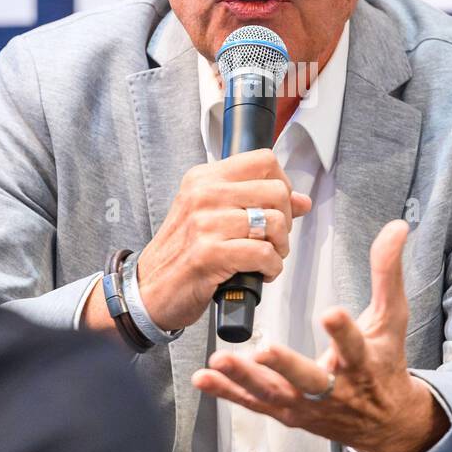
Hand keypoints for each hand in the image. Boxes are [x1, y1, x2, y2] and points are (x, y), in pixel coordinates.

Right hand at [126, 148, 311, 333]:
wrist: (149, 290)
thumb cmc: (182, 253)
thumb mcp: (212, 216)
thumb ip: (256, 202)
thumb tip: (302, 201)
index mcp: (204, 178)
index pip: (264, 160)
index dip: (283, 184)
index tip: (277, 206)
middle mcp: (203, 195)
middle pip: (276, 191)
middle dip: (286, 219)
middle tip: (273, 238)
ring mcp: (205, 224)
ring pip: (274, 222)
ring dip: (280, 247)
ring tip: (267, 256)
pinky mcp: (209, 254)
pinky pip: (263, 253)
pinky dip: (272, 267)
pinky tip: (261, 272)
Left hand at [192, 218, 448, 451]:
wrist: (383, 423)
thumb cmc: (384, 364)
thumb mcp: (392, 319)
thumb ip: (388, 273)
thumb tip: (397, 227)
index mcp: (361, 363)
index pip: (354, 346)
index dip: (343, 331)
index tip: (330, 312)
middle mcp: (333, 389)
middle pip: (308, 378)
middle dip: (285, 366)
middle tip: (263, 350)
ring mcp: (306, 405)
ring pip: (274, 393)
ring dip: (244, 379)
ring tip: (219, 360)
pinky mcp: (286, 413)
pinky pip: (254, 403)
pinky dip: (227, 392)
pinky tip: (204, 378)